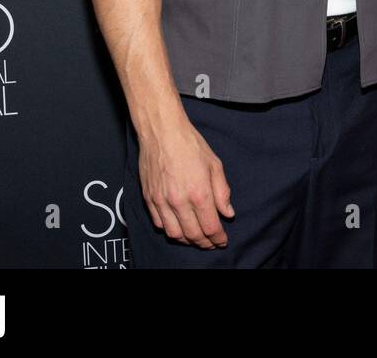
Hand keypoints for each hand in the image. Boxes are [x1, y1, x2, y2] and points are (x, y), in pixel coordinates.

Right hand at [137, 117, 234, 248]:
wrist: (162, 132)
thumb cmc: (190, 145)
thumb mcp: (215, 165)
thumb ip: (222, 191)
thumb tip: (228, 213)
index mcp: (198, 193)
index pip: (210, 228)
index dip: (218, 238)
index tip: (222, 241)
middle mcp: (178, 201)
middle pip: (192, 235)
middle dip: (205, 243)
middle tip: (212, 243)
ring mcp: (161, 201)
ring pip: (174, 234)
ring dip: (187, 240)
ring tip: (196, 237)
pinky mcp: (149, 198)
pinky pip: (158, 223)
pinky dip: (170, 230)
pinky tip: (178, 226)